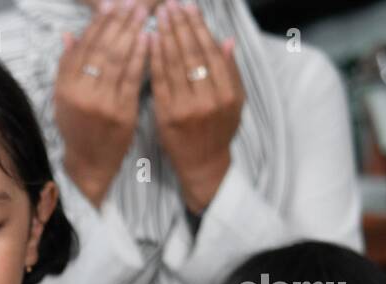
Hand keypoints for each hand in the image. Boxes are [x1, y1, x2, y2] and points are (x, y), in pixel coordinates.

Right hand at [53, 1, 148, 207]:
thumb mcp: (63, 99)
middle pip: (101, 49)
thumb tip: (69, 34)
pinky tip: (149, 39)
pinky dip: (141, 56)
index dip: (98, 24)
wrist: (89, 163)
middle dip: (118, 22)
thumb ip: (66, 67)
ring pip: (118, 60)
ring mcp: (102, 104)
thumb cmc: (78, 128)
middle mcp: (81, 94)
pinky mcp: (122, 113)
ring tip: (143, 12)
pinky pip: (132, 79)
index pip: (83, 47)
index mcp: (65, 88)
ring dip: (132, 32)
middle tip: (132, 2)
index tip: (111, 4)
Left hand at [149, 1, 243, 212]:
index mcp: (227, 92)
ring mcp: (186, 109)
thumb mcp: (235, 102)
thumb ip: (231, 71)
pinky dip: (154, 61)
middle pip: (192, 54)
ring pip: (174, 65)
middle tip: (171, 4)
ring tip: (159, 16)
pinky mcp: (167, 118)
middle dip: (180, 26)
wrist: (203, 165)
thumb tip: (228, 40)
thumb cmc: (219, 131)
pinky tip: (149, 42)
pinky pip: (159, 83)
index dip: (199, 27)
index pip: (210, 51)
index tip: (189, 7)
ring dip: (165, 37)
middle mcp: (208, 99)